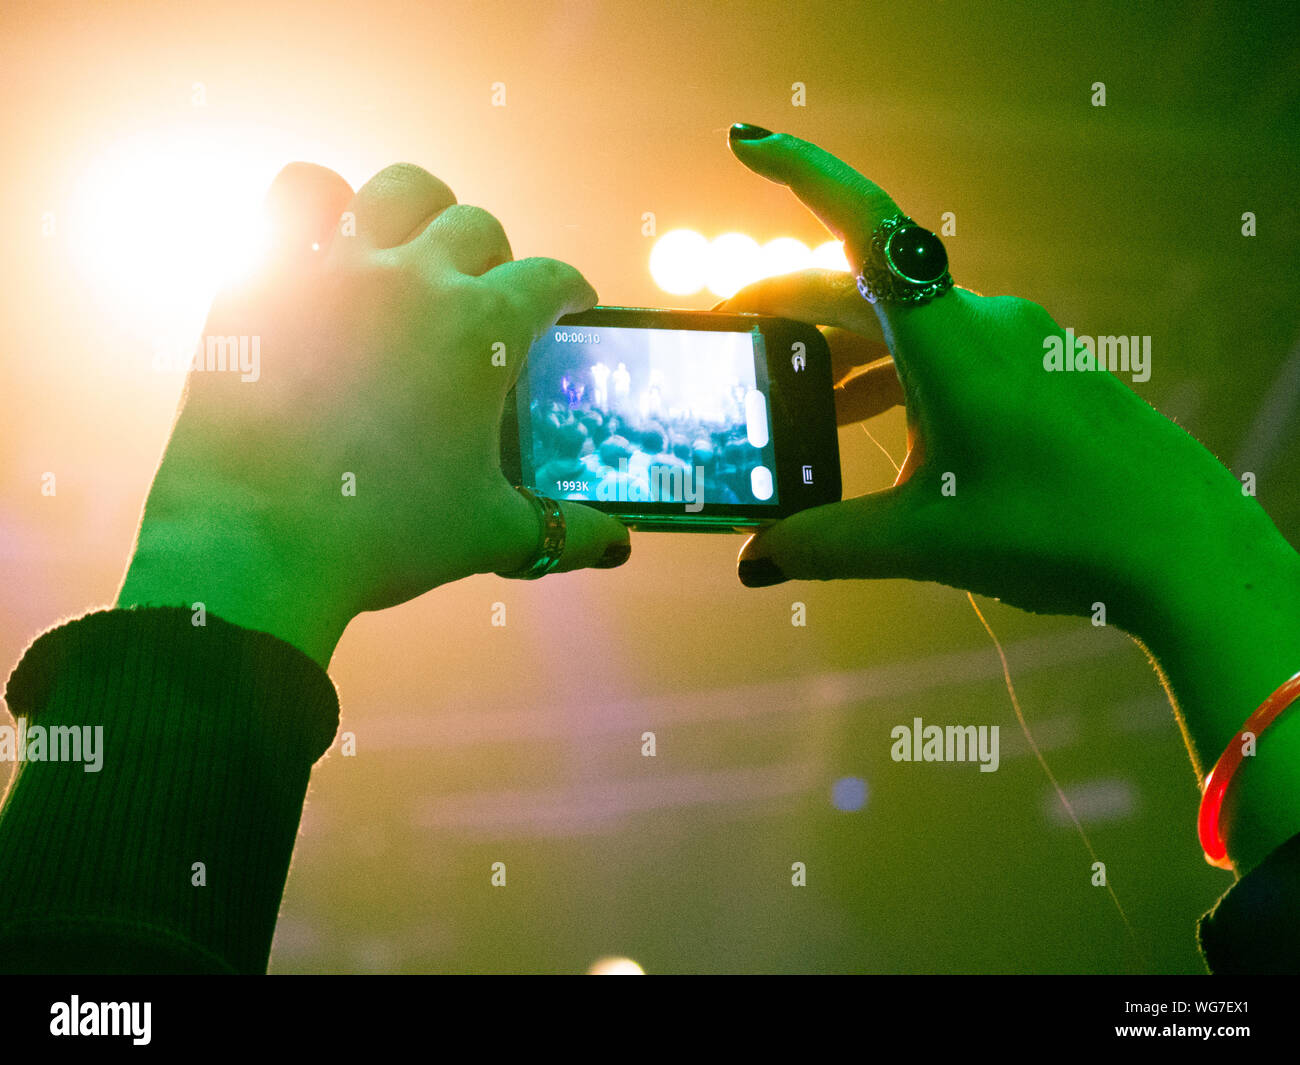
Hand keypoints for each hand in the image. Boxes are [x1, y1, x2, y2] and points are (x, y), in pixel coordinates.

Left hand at [118, 162, 630, 664]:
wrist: (257, 543)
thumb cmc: (382, 536)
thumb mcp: (490, 535)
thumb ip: (565, 530)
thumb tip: (619, 548)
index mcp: (483, 329)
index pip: (551, 280)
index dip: (568, 293)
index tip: (566, 308)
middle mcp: (417, 278)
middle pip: (478, 226)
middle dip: (496, 259)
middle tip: (487, 298)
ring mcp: (336, 268)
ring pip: (400, 188)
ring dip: (423, 209)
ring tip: (417, 245)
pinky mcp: (265, 276)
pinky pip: (296, 194)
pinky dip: (321, 201)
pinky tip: (328, 235)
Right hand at [718, 127, 1299, 872]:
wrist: (1183, 548)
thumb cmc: (1058, 531)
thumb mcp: (922, 542)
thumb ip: (826, 543)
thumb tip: (757, 558)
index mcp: (945, 340)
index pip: (859, 230)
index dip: (798, 176)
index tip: (745, 143)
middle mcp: (983, 322)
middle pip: (866, 289)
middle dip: (795, 310)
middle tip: (738, 336)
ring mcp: (1021, 343)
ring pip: (911, 326)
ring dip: (851, 357)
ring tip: (807, 405)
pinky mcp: (1045, 371)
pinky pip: (954, 354)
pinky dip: (904, 380)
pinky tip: (891, 438)